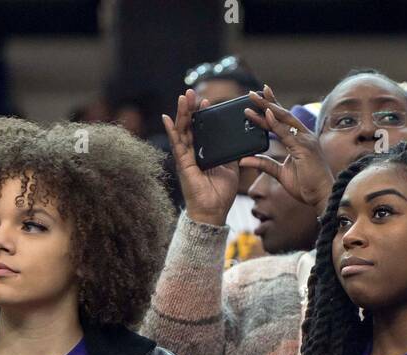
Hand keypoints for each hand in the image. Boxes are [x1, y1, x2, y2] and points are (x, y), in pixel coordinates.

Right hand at [162, 89, 239, 226]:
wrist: (214, 211)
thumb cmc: (221, 193)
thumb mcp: (231, 168)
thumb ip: (231, 153)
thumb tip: (239, 140)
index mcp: (204, 152)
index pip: (202, 129)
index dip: (203, 115)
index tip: (207, 101)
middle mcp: (193, 152)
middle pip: (190, 126)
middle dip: (190, 108)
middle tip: (191, 92)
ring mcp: (186, 157)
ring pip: (182, 130)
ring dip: (182, 113)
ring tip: (183, 97)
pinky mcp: (183, 163)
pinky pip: (176, 145)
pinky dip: (171, 131)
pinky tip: (167, 118)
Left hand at [240, 86, 334, 212]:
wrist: (323, 196)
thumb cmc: (306, 185)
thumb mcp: (281, 173)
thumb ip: (264, 164)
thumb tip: (244, 160)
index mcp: (300, 140)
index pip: (283, 120)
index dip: (271, 107)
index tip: (259, 97)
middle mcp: (304, 136)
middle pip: (283, 114)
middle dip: (267, 102)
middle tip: (250, 93)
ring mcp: (306, 140)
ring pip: (284, 119)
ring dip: (267, 108)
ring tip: (252, 99)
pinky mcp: (305, 148)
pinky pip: (287, 134)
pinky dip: (276, 123)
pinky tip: (266, 115)